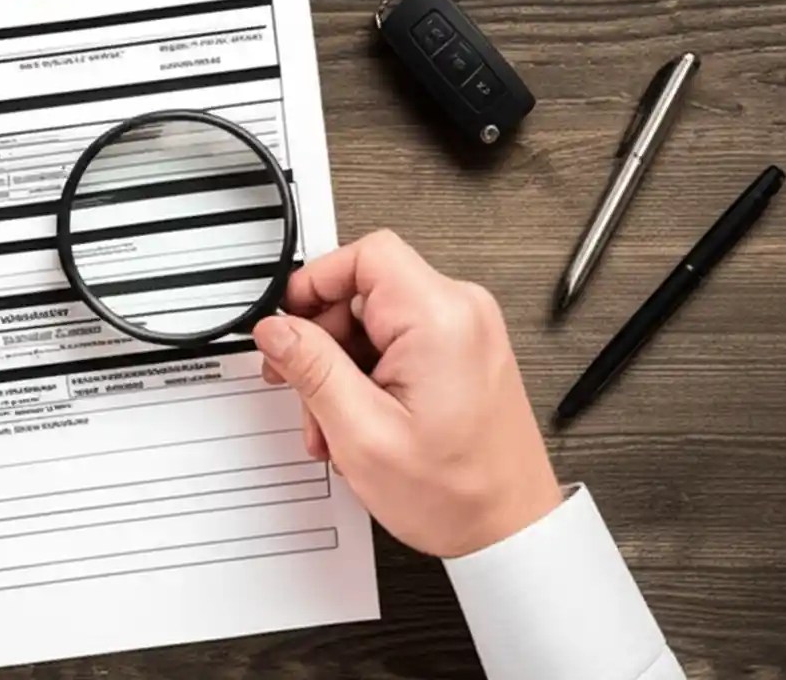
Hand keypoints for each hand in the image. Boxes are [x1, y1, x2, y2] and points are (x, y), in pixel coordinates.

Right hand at [253, 231, 560, 558]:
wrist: (509, 530)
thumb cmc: (457, 493)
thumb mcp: (361, 432)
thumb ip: (312, 369)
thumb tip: (276, 328)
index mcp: (439, 319)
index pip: (365, 255)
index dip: (316, 282)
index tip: (288, 319)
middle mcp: (461, 313)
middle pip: (364, 290)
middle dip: (322, 340)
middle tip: (300, 384)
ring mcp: (466, 332)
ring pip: (375, 321)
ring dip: (341, 366)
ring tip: (332, 421)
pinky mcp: (463, 352)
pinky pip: (398, 342)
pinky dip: (368, 374)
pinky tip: (356, 420)